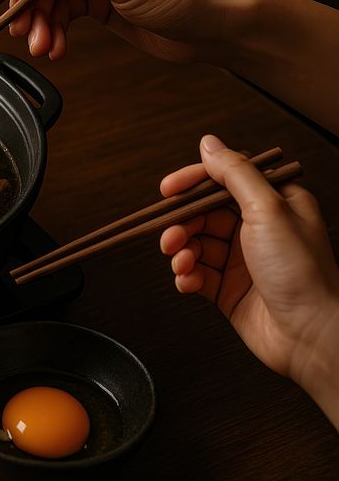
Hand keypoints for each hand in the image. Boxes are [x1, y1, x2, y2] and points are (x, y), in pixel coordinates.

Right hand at [160, 135, 338, 424]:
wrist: (312, 336)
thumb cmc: (302, 272)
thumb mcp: (268, 209)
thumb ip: (235, 173)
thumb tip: (209, 143)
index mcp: (274, 202)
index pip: (224, 180)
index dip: (193, 182)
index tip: (167, 190)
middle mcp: (257, 228)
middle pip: (203, 213)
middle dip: (182, 223)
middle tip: (171, 236)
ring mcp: (242, 260)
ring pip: (196, 244)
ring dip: (181, 250)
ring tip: (180, 261)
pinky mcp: (229, 289)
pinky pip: (196, 274)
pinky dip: (186, 275)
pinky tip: (188, 280)